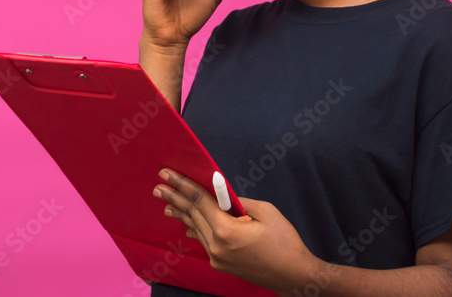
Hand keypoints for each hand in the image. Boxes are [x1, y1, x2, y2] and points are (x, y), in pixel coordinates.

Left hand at [152, 168, 318, 293]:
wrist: (293, 276)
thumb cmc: (284, 242)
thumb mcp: (265, 212)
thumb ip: (238, 202)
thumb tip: (222, 196)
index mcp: (226, 230)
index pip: (200, 201)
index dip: (183, 185)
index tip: (168, 174)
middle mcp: (216, 245)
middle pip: (192, 215)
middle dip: (175, 198)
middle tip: (158, 186)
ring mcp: (216, 257)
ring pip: (195, 229)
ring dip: (181, 214)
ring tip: (165, 203)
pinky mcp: (220, 264)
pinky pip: (204, 241)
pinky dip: (195, 229)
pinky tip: (185, 224)